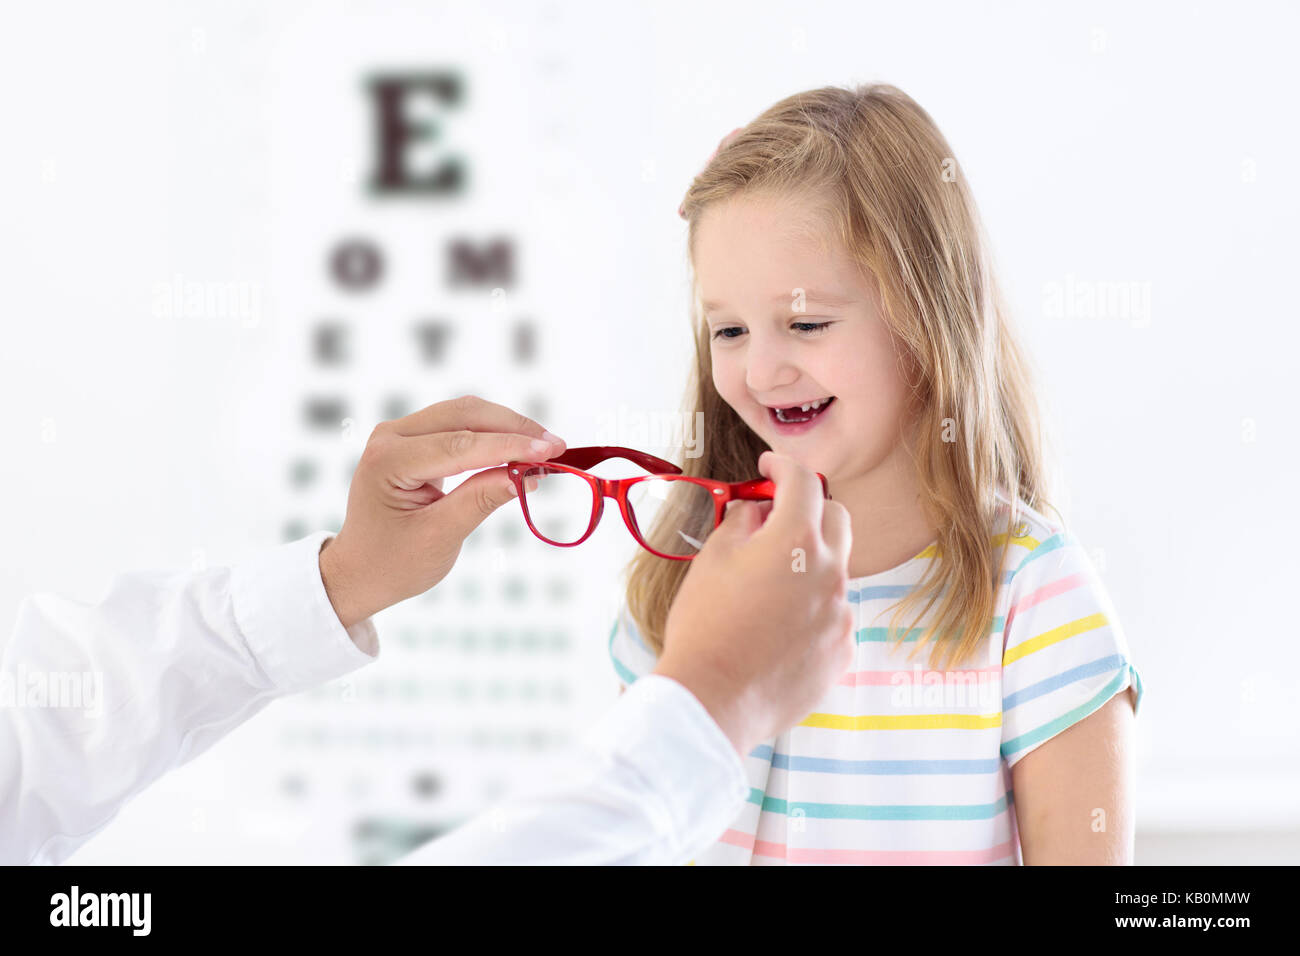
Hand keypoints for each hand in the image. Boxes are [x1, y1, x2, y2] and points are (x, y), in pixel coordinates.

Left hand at [318, 394, 563, 627]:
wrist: (359, 571)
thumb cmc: (393, 563)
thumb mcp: (440, 537)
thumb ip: (482, 499)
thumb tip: (527, 474)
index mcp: (388, 461)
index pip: (461, 444)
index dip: (511, 446)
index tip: (551, 450)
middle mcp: (390, 436)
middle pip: (464, 414)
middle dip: (513, 428)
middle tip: (556, 446)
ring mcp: (400, 434)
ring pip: (465, 414)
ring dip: (506, 427)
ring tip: (545, 448)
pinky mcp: (413, 439)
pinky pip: (459, 425)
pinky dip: (492, 434)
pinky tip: (519, 449)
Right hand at [652, 450, 853, 755]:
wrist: (712, 699)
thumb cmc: (705, 627)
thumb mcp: (713, 559)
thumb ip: (742, 522)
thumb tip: (758, 511)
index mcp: (797, 541)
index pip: (804, 482)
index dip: (784, 466)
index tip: (770, 466)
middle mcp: (831, 572)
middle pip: (836, 518)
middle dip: (809, 510)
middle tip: (776, 519)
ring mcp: (841, 613)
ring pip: (834, 570)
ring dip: (808, 565)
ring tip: (765, 589)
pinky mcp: (843, 649)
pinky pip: (833, 613)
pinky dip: (811, 609)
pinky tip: (777, 628)